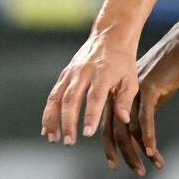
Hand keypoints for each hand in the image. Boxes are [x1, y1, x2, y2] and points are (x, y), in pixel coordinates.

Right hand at [42, 29, 139, 146]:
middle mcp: (83, 73)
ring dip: (52, 119)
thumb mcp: (131, 79)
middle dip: (68, 122)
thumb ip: (125, 100)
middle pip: (71, 99)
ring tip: (53, 138)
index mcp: (102, 74)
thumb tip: (124, 120)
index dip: (91, 115)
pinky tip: (47, 128)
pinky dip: (48, 112)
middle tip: (68, 142)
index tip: (88, 133)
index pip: (95, 97)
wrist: (110, 36)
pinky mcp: (64, 74)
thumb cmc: (123, 62)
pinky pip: (53, 94)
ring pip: (56, 97)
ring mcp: (71, 73)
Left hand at [101, 29, 178, 173]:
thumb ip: (141, 109)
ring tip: (145, 168)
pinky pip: (146, 119)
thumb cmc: (166, 70)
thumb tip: (139, 128)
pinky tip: (152, 152)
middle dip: (122, 155)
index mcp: (119, 98)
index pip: (108, 127)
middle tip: (134, 172)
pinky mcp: (149, 91)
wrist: (178, 49)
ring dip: (137, 153)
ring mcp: (134, 94)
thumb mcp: (151, 93)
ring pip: (130, 130)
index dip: (110, 147)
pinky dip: (148, 138)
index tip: (113, 164)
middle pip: (115, 132)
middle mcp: (122, 97)